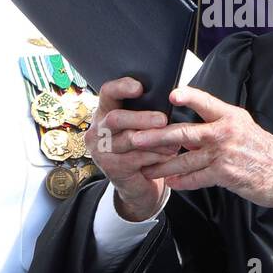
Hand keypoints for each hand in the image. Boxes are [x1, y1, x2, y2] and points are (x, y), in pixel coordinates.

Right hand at [89, 77, 176, 221]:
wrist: (136, 185)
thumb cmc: (141, 149)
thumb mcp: (140, 128)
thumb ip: (145, 112)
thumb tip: (171, 97)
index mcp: (104, 112)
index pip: (107, 93)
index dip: (121, 87)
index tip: (139, 87)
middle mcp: (97, 130)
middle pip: (115, 118)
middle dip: (141, 118)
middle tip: (163, 119)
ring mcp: (101, 150)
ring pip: (129, 140)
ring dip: (155, 140)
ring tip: (174, 141)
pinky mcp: (111, 168)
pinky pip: (136, 158)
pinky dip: (155, 156)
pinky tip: (168, 155)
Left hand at [131, 86, 272, 212]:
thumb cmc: (267, 152)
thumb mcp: (245, 130)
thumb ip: (217, 129)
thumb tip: (189, 134)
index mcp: (231, 116)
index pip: (205, 101)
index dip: (188, 97)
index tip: (171, 93)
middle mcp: (226, 132)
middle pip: (184, 132)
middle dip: (156, 136)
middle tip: (135, 137)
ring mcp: (225, 154)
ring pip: (185, 159)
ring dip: (162, 164)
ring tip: (144, 166)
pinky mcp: (225, 174)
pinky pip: (197, 178)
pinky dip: (181, 181)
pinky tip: (169, 182)